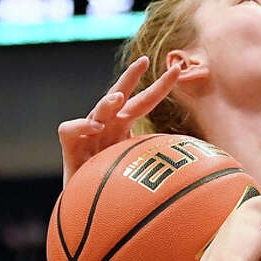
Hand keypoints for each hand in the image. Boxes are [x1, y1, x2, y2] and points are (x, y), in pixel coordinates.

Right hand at [56, 56, 179, 184]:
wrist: (87, 200)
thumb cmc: (114, 180)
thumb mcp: (139, 165)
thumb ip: (156, 156)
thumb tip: (190, 157)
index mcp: (124, 124)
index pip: (145, 101)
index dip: (160, 86)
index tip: (178, 69)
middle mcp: (107, 123)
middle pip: (120, 94)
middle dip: (131, 76)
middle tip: (144, 60)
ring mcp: (88, 131)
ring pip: (98, 109)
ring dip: (108, 102)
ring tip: (118, 97)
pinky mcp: (70, 143)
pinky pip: (72, 129)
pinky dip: (83, 127)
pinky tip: (96, 129)